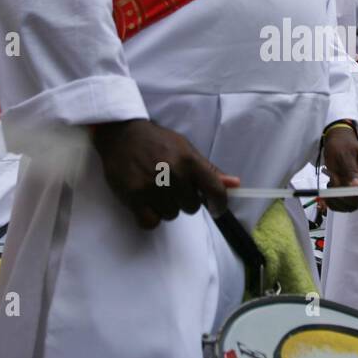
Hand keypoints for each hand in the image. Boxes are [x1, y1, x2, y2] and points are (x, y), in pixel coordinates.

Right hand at [90, 118, 235, 228]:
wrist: (122, 134)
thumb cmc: (157, 142)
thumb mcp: (186, 149)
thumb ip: (209, 170)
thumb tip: (234, 184)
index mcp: (190, 160)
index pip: (216, 191)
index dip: (220, 205)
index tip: (217, 209)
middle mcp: (174, 173)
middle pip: (192, 207)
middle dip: (184, 200)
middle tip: (171, 186)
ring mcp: (153, 185)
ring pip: (171, 215)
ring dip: (165, 207)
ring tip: (155, 189)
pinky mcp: (134, 196)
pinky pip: (150, 223)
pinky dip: (149, 217)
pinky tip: (145, 202)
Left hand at [321, 125, 357, 212]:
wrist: (338, 143)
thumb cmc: (342, 146)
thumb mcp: (344, 155)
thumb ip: (350, 171)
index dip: (356, 193)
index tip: (341, 188)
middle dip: (342, 195)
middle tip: (332, 181)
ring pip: (350, 206)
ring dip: (336, 199)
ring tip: (330, 183)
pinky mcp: (350, 195)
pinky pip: (342, 206)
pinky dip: (332, 202)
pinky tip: (328, 192)